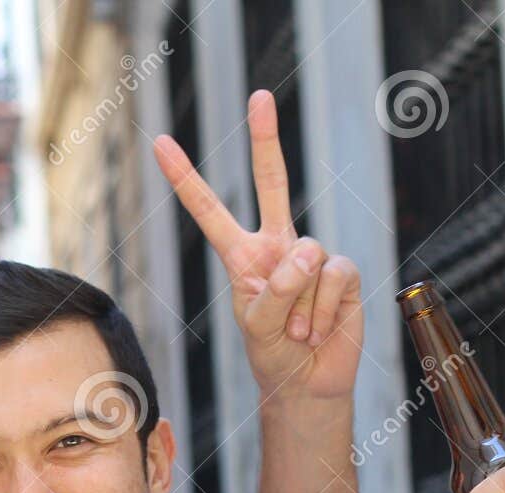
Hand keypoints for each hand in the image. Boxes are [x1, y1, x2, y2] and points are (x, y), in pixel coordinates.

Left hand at [154, 89, 361, 403]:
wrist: (308, 384)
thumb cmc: (273, 355)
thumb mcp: (257, 328)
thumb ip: (272, 292)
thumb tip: (303, 256)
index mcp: (242, 256)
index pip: (210, 210)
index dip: (186, 178)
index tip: (160, 143)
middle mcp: (278, 246)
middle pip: (273, 182)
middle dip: (265, 138)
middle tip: (258, 95)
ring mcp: (313, 256)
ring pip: (305, 258)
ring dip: (299, 306)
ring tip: (296, 331)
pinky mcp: (343, 272)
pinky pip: (333, 278)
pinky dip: (322, 311)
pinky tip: (318, 330)